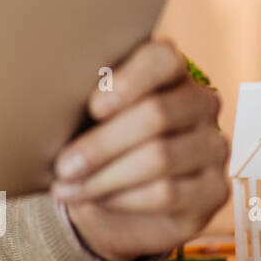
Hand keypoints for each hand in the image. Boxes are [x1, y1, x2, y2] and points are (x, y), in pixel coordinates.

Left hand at [50, 39, 229, 260]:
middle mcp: (200, 103)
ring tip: (66, 187)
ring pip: (161, 157)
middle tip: (62, 165)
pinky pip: (169, 192)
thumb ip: (77, 97)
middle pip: (157, 114)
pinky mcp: (215, 189)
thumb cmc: (89, 142)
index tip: (92, 106)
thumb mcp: (79, 117)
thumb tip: (45, 91)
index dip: (128, 82)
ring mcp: (213, 146)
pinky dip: (124, 198)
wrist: (109, 202)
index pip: (163, 59)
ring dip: (105, 176)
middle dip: (101, 144)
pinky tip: (97, 200)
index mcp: (169, 72)